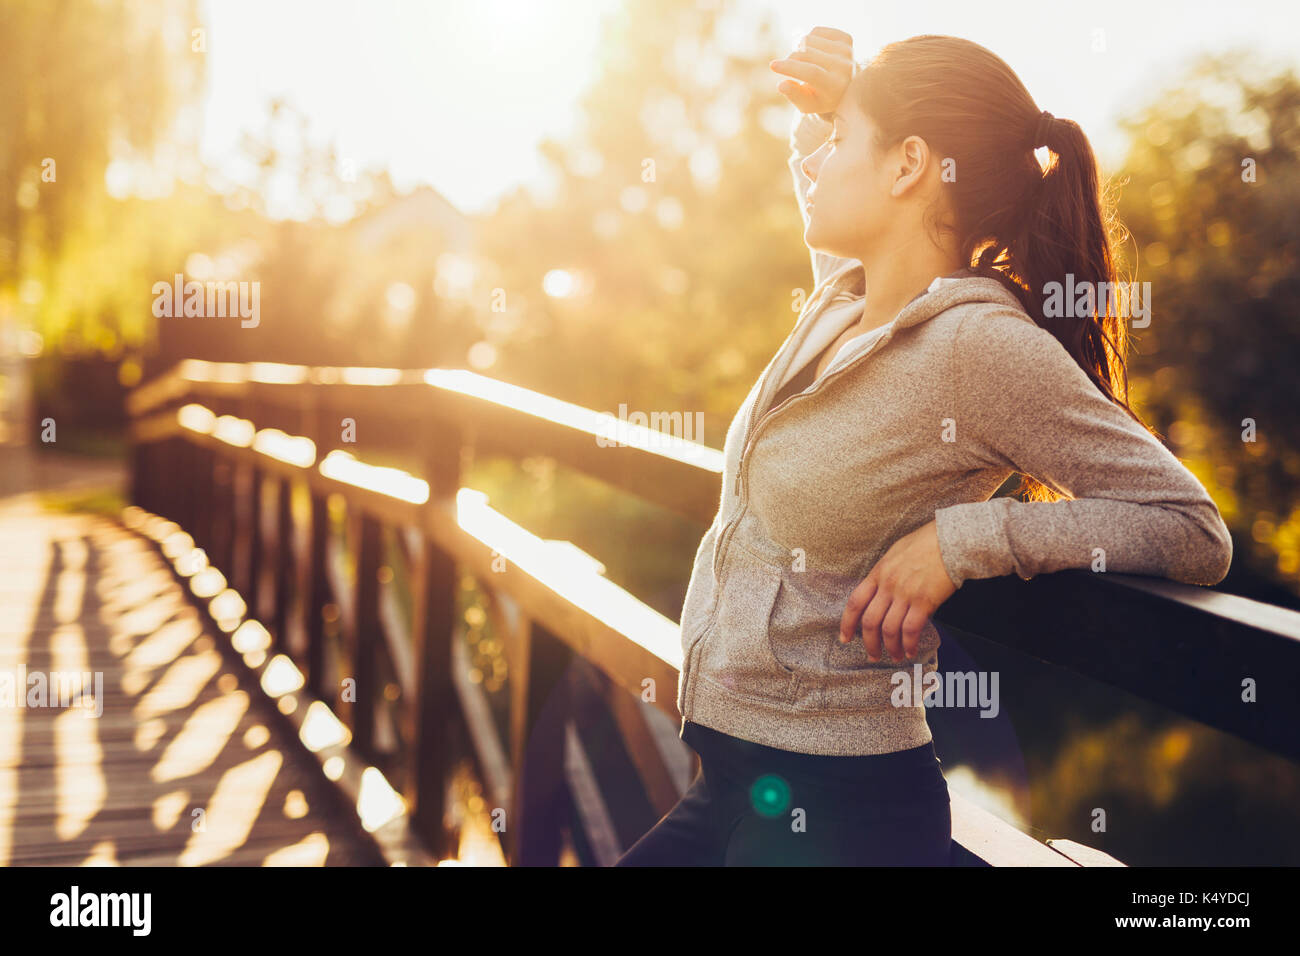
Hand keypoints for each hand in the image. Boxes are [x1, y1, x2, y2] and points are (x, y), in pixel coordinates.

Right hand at [769, 26, 854, 114]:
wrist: (845, 87)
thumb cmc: (820, 98)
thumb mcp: (806, 104)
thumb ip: (794, 95)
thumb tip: (781, 85)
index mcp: (836, 86)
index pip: (811, 72)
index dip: (790, 68)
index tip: (773, 66)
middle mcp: (846, 67)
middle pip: (806, 54)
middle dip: (791, 60)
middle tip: (789, 68)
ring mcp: (847, 51)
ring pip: (808, 39)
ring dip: (800, 50)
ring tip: (805, 61)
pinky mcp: (846, 38)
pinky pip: (816, 31)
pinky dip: (809, 40)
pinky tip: (814, 52)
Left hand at [839, 519, 957, 662]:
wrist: (951, 541)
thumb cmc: (926, 543)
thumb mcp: (896, 553)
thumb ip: (885, 573)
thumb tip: (881, 590)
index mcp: (878, 573)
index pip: (855, 602)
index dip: (847, 623)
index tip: (845, 638)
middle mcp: (888, 585)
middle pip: (870, 621)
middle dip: (869, 643)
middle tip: (872, 655)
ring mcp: (905, 594)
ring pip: (890, 630)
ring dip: (891, 648)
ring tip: (895, 656)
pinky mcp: (924, 602)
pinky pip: (911, 629)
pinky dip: (909, 644)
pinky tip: (911, 651)